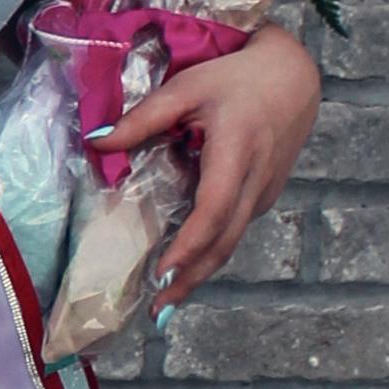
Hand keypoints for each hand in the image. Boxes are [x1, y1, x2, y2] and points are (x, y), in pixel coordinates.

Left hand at [87, 21, 320, 317]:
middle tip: (157, 310)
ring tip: (166, 301)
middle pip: (225, 241)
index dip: (190, 245)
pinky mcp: (266, 195)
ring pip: (232, 241)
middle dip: (192, 278)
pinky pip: (237, 229)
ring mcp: (266, 192)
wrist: (293, 77)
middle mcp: (257, 180)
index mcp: (236, 151)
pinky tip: (187, 265)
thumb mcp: (185, 89)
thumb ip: (142, 118)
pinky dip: (212, 251)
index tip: (163, 273)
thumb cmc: (234, 78)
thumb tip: (95, 143)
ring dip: (201, 272)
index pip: (214, 209)